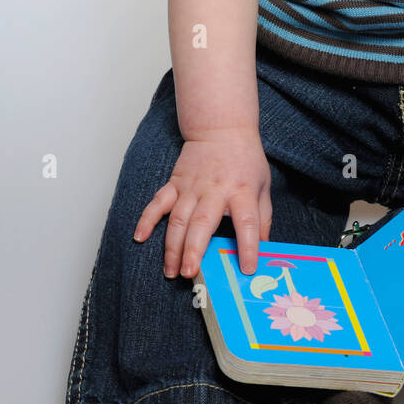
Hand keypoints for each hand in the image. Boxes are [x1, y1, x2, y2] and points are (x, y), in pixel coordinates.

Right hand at [133, 128, 271, 277]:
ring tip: (171, 270)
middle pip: (203, 223)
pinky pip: (158, 203)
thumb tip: (264, 249)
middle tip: (190, 274)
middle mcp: (215, 190)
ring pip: (179, 219)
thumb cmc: (245, 159)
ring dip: (172, 246)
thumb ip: (262, 219)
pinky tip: (139, 237)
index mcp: (242, 191)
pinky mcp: (176, 183)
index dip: (248, 247)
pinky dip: (147, 219)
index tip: (247, 269)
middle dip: (194, 250)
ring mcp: (192, 187)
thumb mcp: (263, 186)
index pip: (247, 222)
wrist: (221, 128)